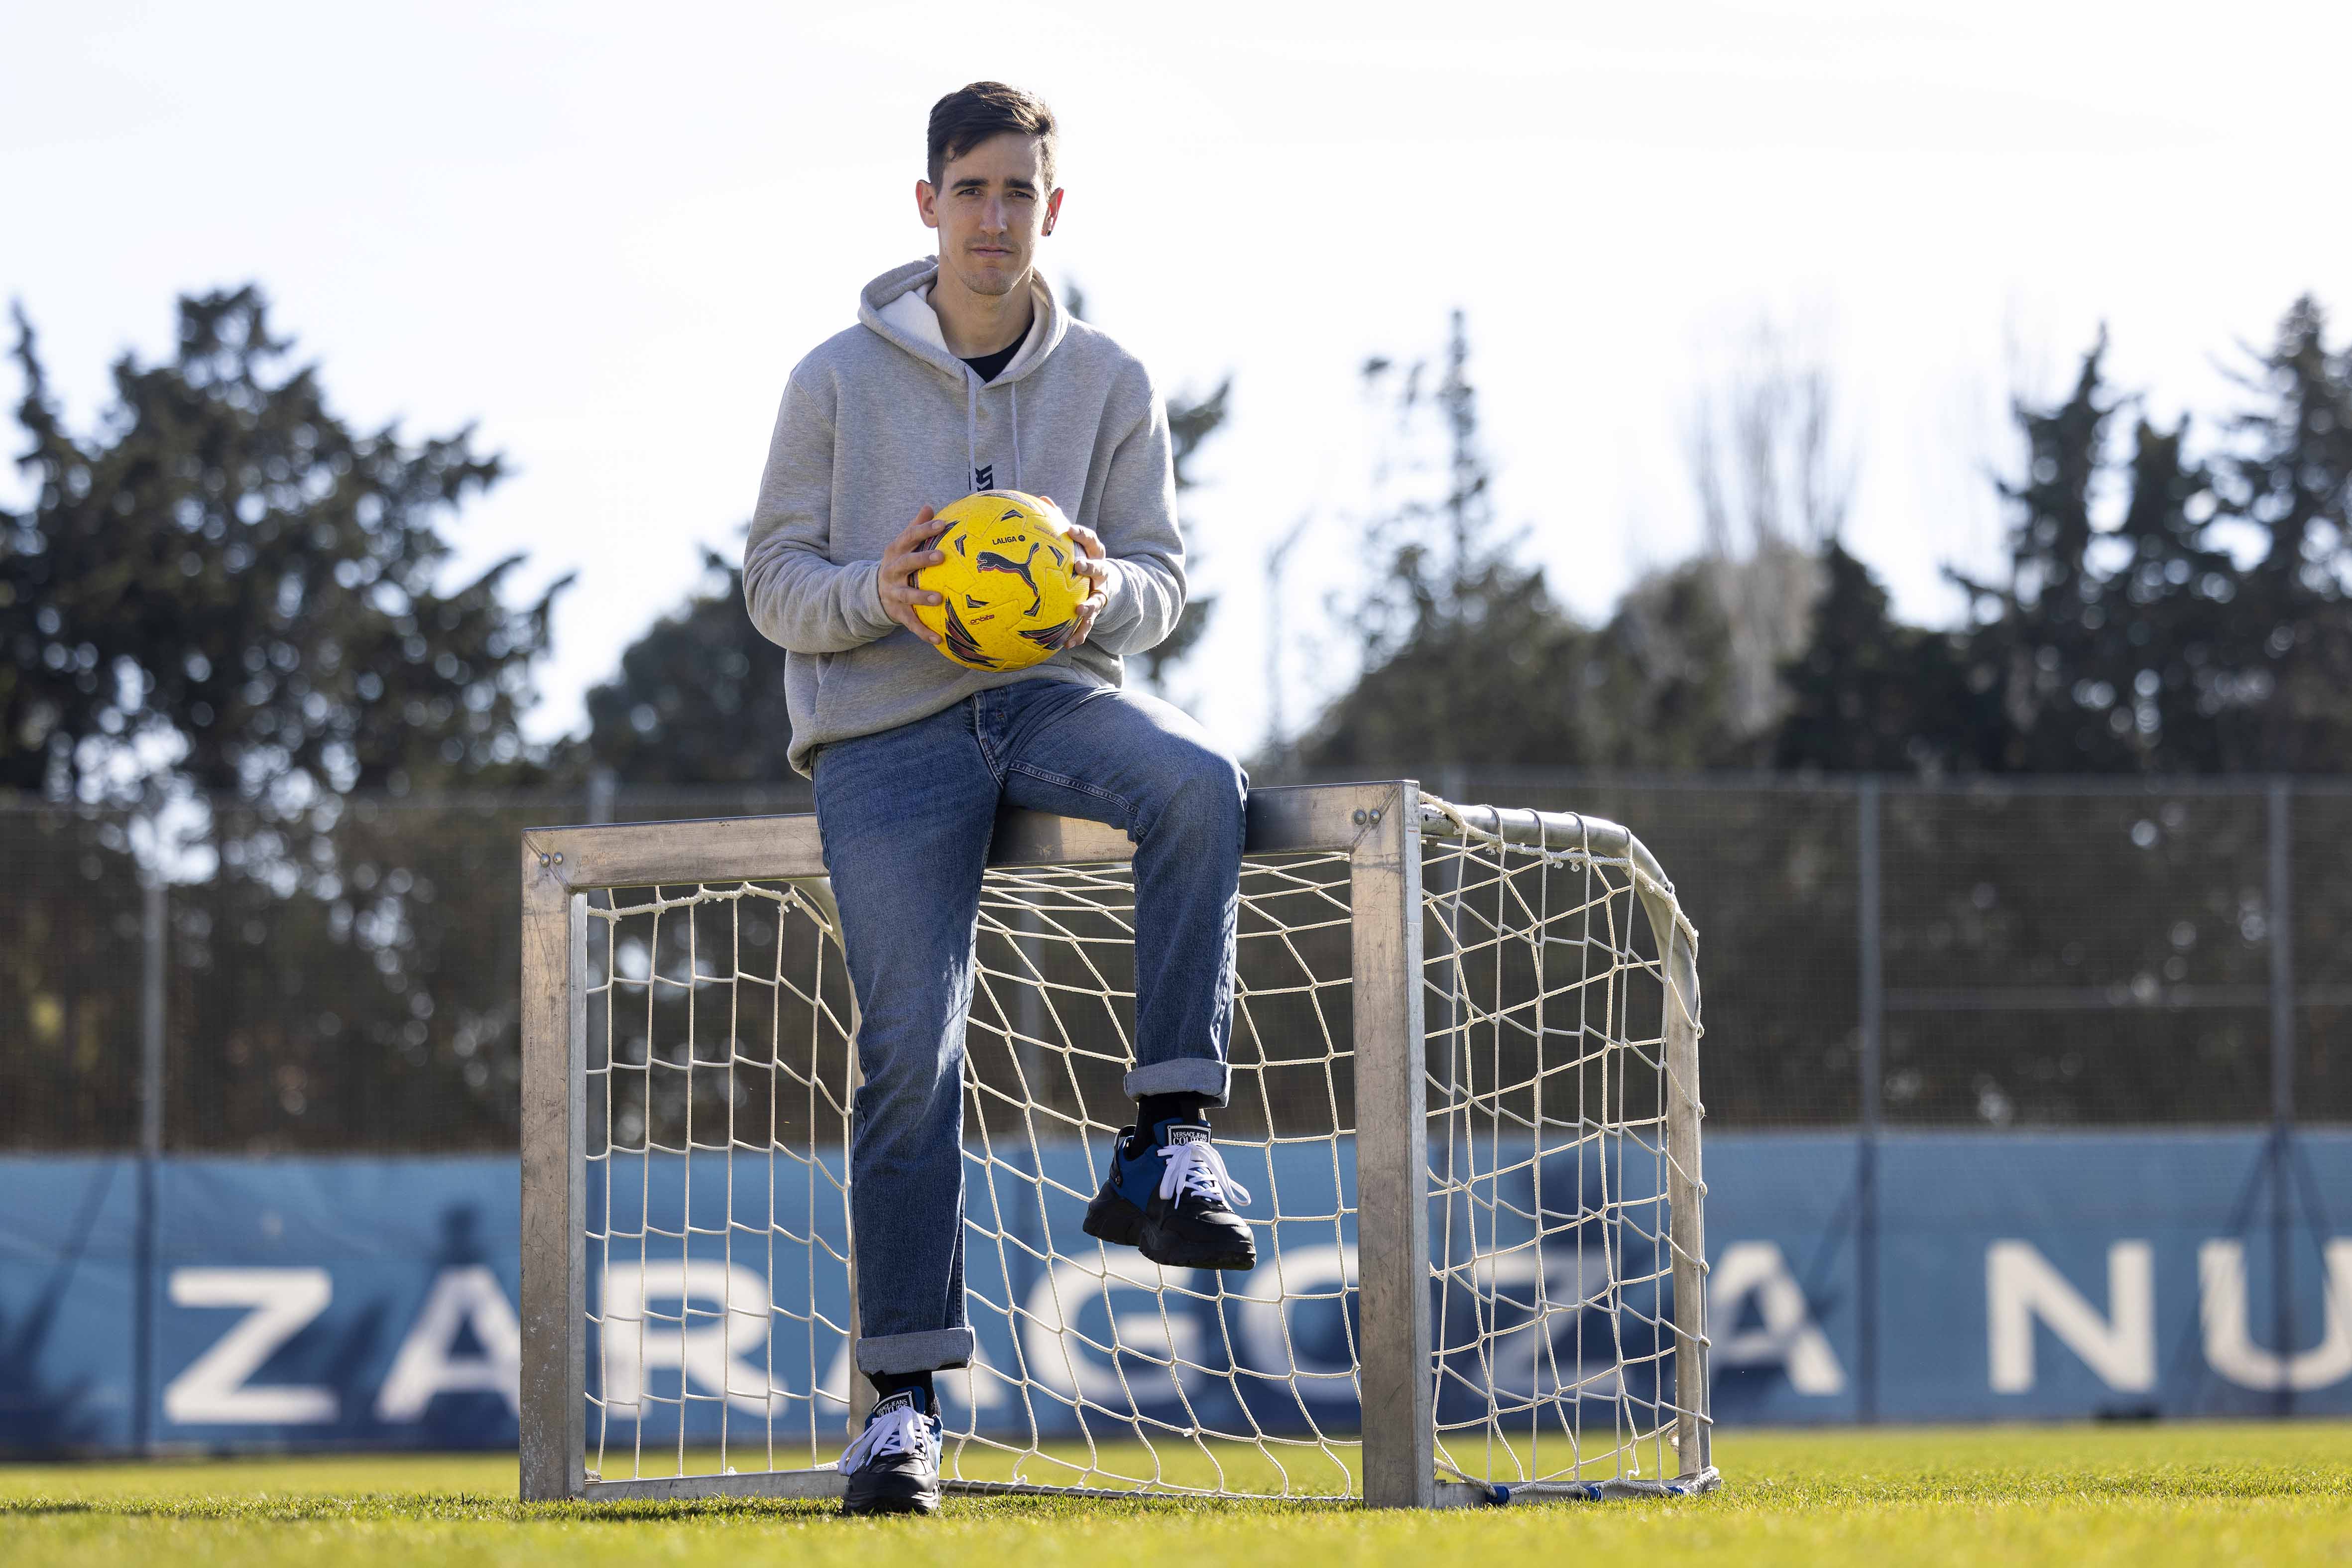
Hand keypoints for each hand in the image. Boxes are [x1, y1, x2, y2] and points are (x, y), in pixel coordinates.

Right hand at [878, 507, 946, 646]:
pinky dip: (923, 632)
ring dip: (922, 596)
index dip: (925, 529)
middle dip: (922, 560)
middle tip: (941, 557)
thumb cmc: (899, 562)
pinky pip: (910, 623)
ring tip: (939, 599)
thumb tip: (930, 506)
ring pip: (907, 595)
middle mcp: (892, 571)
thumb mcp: (902, 545)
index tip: (943, 523)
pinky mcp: (896, 612)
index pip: (909, 537)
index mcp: (895, 552)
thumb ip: (916, 527)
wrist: (875, 592)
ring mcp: (893, 593)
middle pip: (906, 563)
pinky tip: (939, 638)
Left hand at [1038, 495, 1109, 649]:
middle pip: (1100, 568)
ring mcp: (1101, 594)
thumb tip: (1042, 498)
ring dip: (1089, 605)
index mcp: (1095, 554)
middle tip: (1079, 566)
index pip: (1091, 540)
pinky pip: (1089, 625)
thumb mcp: (1076, 542)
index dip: (1082, 534)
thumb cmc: (1084, 559)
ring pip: (1098, 600)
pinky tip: (1068, 644)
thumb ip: (1059, 522)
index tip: (1070, 528)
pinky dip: (1080, 634)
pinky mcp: (1097, 612)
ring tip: (1078, 609)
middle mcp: (1102, 573)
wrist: (1109, 586)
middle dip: (1091, 566)